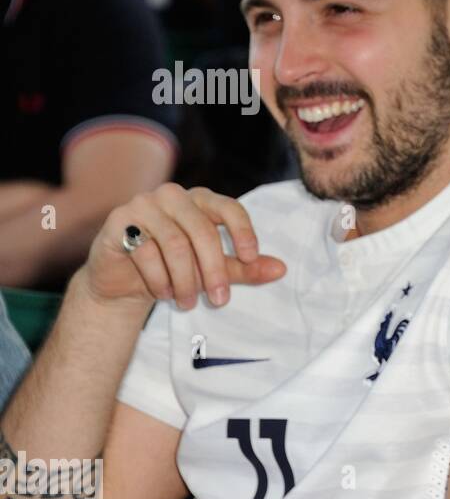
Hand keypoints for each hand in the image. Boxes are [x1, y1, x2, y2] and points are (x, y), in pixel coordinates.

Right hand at [83, 183, 285, 310]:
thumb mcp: (213, 270)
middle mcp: (173, 196)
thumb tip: (281, 269)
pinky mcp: (120, 221)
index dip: (243, 232)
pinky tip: (164, 294)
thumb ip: (244, 268)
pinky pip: (145, 251)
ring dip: (185, 280)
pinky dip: (159, 279)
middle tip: (220, 300)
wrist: (123, 281)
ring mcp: (144, 205)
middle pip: (203, 231)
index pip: (229, 207)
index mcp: (200, 200)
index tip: (251, 259)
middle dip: (214, 270)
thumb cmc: (174, 269)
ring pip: (175, 244)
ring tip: (188, 303)